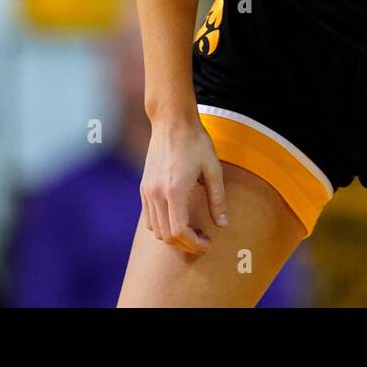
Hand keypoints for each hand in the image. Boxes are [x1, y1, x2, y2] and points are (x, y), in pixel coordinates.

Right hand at [139, 118, 228, 253]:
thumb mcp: (213, 169)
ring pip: (155, 229)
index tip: (208, 243)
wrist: (172, 121)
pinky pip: (149, 217)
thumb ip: (218, 199)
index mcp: (175, 190)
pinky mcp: (144, 188)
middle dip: (185, 244)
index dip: (193, 243)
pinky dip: (163, 225)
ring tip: (193, 231)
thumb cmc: (196, 142)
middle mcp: (157, 193)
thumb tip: (223, 224)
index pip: (179, 231)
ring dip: (173, 236)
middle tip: (203, 240)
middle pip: (166, 235)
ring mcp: (147, 191)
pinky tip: (179, 218)